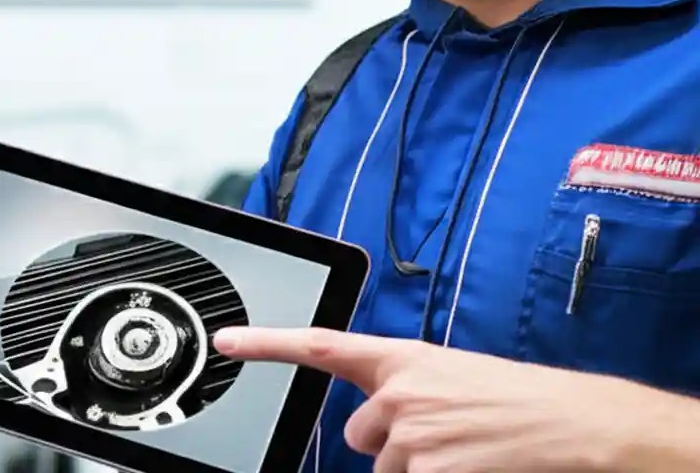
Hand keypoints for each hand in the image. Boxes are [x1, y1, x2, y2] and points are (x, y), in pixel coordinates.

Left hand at [213, 326, 699, 472]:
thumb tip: (372, 425)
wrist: (573, 423)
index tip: (226, 341)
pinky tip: (469, 467)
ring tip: (466, 452)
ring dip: (418, 468)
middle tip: (446, 439)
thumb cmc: (517, 401)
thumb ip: (402, 392)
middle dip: (393, 444)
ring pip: (385, 469)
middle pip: (361, 436)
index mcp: (402, 358)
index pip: (319, 345)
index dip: (266, 344)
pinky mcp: (425, 472)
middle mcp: (396, 392)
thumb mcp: (451, 379)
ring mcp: (409, 434)